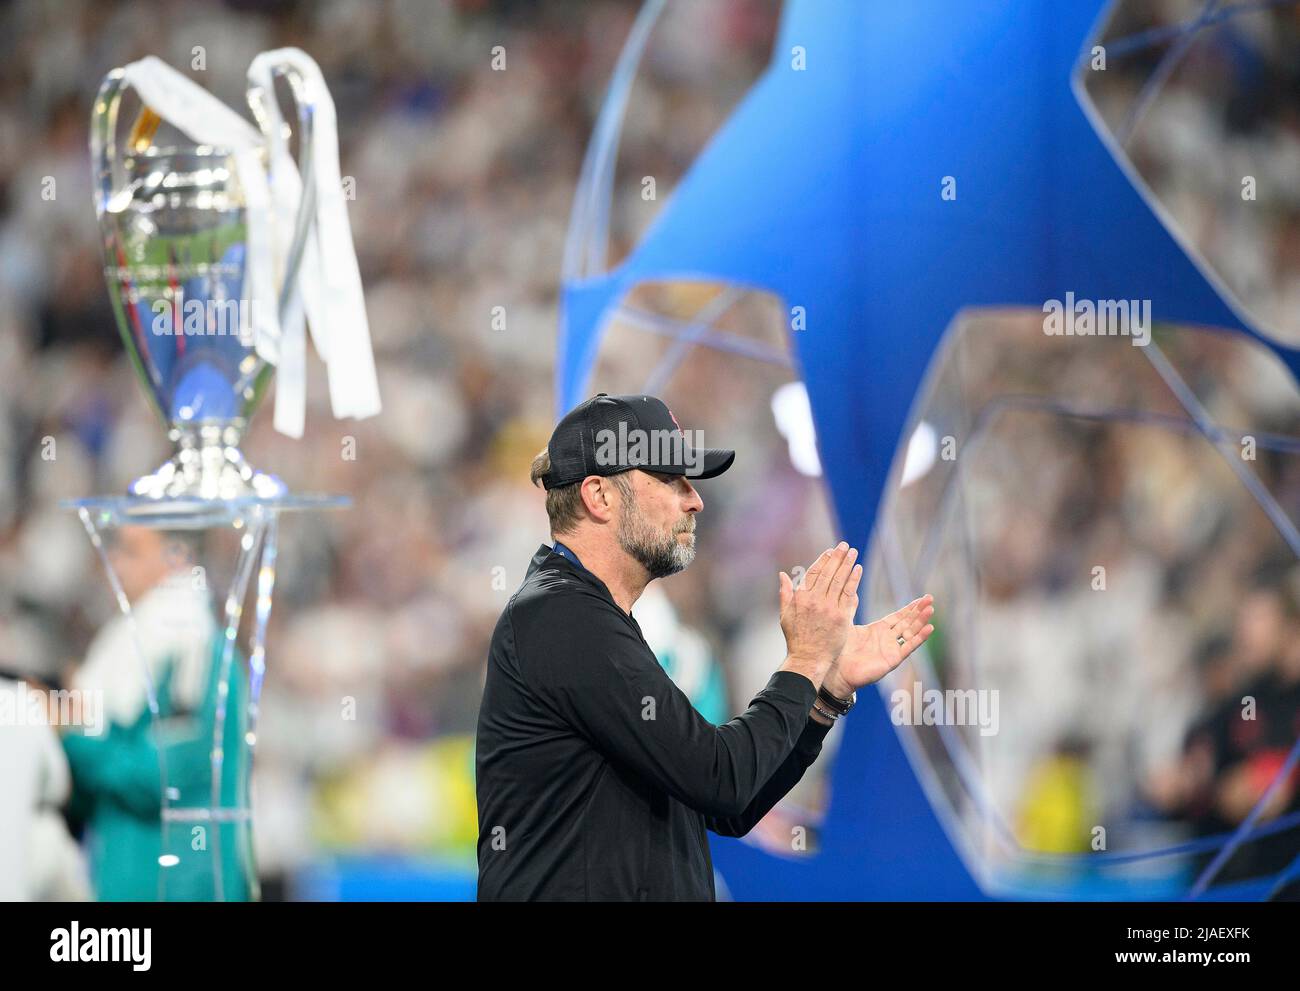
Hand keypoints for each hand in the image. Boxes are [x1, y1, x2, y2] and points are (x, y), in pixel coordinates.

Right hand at [778, 542, 861, 683]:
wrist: (808, 659)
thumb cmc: (796, 639)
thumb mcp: (785, 615)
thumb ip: (785, 593)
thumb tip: (782, 574)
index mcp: (800, 597)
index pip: (814, 573)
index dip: (823, 560)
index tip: (831, 551)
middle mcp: (814, 600)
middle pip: (828, 573)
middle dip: (838, 557)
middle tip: (845, 546)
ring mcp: (828, 608)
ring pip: (839, 580)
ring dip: (847, 564)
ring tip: (853, 552)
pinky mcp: (841, 617)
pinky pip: (849, 594)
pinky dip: (854, 580)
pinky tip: (858, 569)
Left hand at [828, 594, 934, 692]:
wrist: (837, 670)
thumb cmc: (840, 649)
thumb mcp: (847, 624)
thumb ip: (851, 607)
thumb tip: (850, 589)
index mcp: (878, 629)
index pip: (898, 616)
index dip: (909, 608)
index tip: (921, 598)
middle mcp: (887, 639)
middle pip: (908, 622)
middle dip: (918, 611)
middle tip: (930, 598)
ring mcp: (891, 649)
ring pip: (911, 632)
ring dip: (921, 621)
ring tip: (931, 609)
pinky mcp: (893, 659)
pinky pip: (909, 647)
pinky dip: (920, 638)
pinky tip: (929, 628)